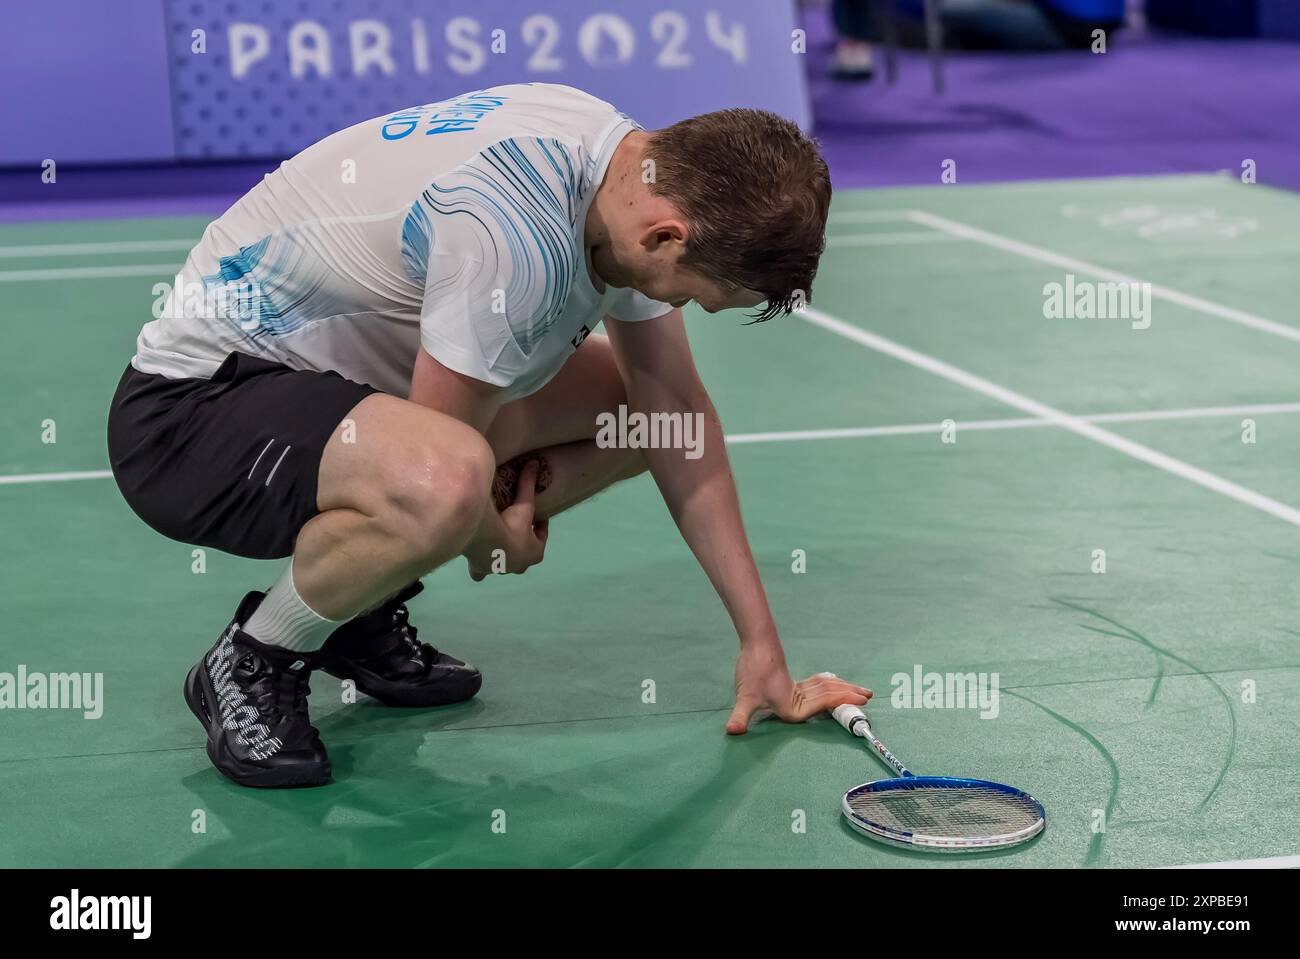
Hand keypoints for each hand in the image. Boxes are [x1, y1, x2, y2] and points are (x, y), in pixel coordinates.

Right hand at [466, 459, 548, 580]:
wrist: (486, 541)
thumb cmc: (511, 526)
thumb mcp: (523, 504)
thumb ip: (528, 484)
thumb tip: (535, 463)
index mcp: (534, 553)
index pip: (540, 538)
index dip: (538, 526)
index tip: (535, 516)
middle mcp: (519, 565)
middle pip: (522, 553)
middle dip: (519, 543)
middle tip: (512, 527)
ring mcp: (499, 570)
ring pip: (503, 564)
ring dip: (500, 554)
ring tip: (494, 540)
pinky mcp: (481, 569)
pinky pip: (480, 571)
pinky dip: (478, 567)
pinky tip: (474, 560)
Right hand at [726, 649, 870, 734]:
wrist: (750, 652)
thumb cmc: (751, 674)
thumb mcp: (746, 699)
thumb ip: (740, 717)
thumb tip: (731, 731)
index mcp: (791, 710)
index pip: (822, 706)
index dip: (842, 702)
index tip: (859, 701)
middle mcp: (796, 705)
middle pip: (828, 700)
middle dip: (849, 697)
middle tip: (869, 695)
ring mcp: (797, 696)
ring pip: (826, 693)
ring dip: (844, 691)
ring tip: (862, 692)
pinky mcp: (795, 688)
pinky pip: (820, 688)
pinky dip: (833, 686)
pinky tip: (841, 686)